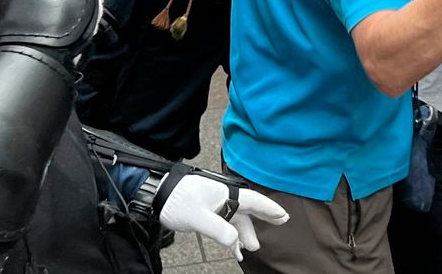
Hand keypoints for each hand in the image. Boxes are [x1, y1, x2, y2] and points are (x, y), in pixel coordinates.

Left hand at [158, 173, 288, 261]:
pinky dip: (232, 236)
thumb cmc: (177, 200)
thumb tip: (235, 240)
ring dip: (245, 234)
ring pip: (237, 219)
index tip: (283, 216)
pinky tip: (234, 248)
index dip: (269, 209)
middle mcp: (225, 197)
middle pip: (250, 209)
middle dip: (264, 217)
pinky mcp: (209, 211)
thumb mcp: (198, 217)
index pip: (254, 201)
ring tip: (251, 248)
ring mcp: (217, 204)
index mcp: (227, 193)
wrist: (158, 194)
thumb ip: (219, 229)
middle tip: (280, 221)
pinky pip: (226, 224)